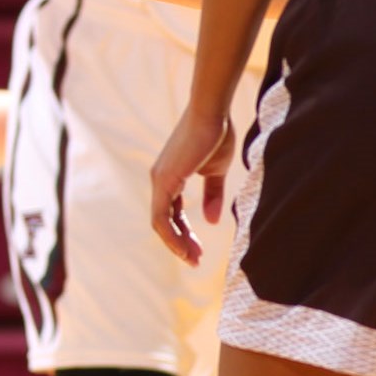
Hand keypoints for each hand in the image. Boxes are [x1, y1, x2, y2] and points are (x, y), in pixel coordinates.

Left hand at [150, 109, 235, 265]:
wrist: (213, 114)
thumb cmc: (216, 135)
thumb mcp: (216, 171)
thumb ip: (213, 195)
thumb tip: (212, 221)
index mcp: (170, 178)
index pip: (173, 214)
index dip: (184, 234)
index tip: (198, 251)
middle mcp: (160, 180)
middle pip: (164, 222)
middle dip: (180, 243)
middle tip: (195, 261)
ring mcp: (159, 181)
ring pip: (160, 223)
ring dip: (175, 244)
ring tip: (192, 259)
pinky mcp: (163, 181)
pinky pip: (161, 217)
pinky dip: (171, 235)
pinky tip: (184, 248)